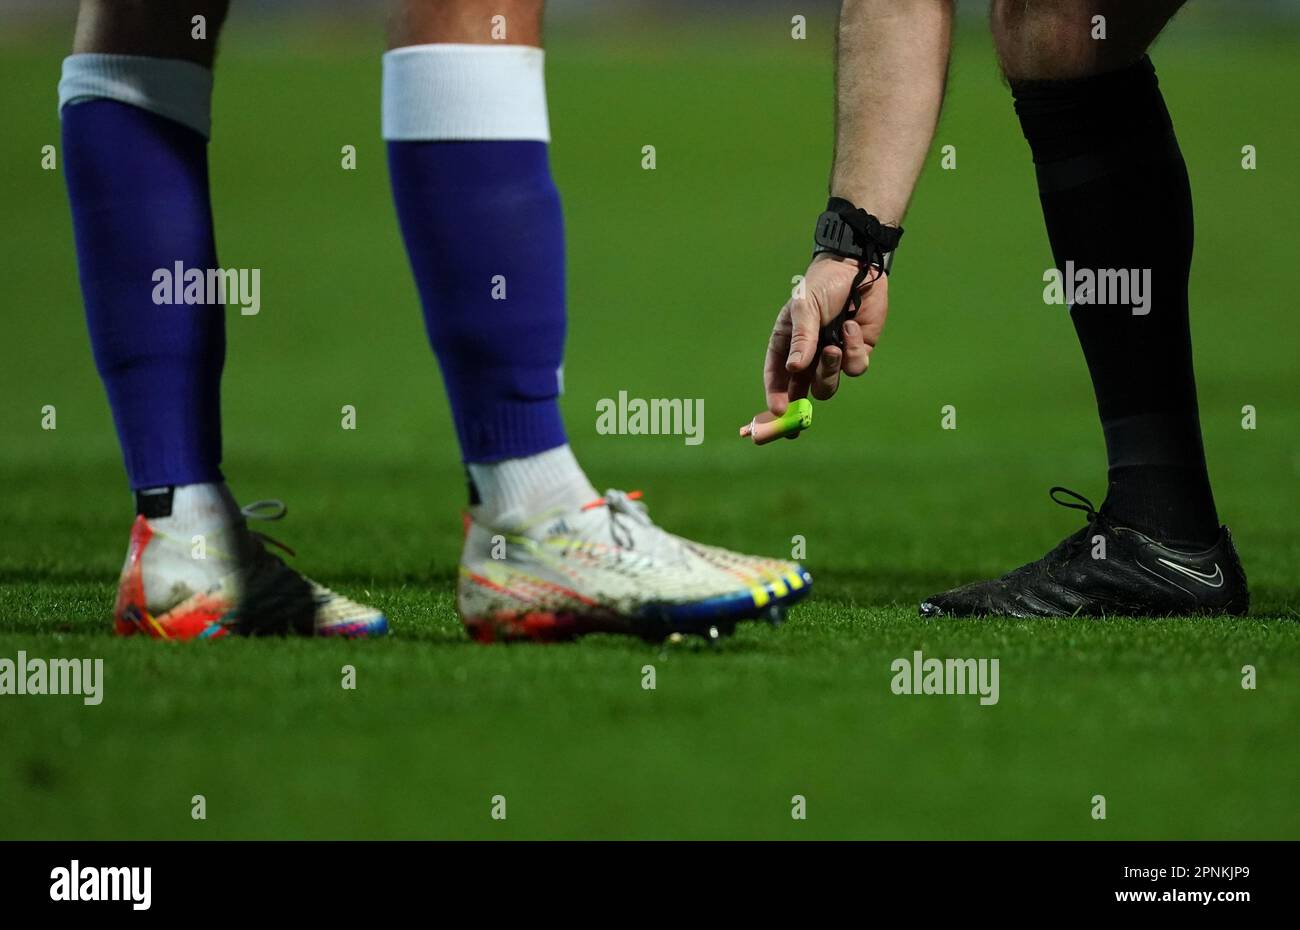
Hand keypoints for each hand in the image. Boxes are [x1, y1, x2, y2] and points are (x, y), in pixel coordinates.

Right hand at [763, 254, 888, 414]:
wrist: (858, 269)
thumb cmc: (822, 285)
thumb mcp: (804, 306)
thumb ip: (801, 338)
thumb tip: (794, 369)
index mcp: (787, 345)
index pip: (777, 376)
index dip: (775, 395)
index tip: (778, 409)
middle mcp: (808, 356)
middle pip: (801, 392)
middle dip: (800, 403)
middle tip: (801, 409)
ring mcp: (833, 357)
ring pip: (828, 384)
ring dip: (830, 370)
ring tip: (833, 347)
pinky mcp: (857, 352)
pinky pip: (855, 368)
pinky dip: (854, 350)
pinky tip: (851, 326)